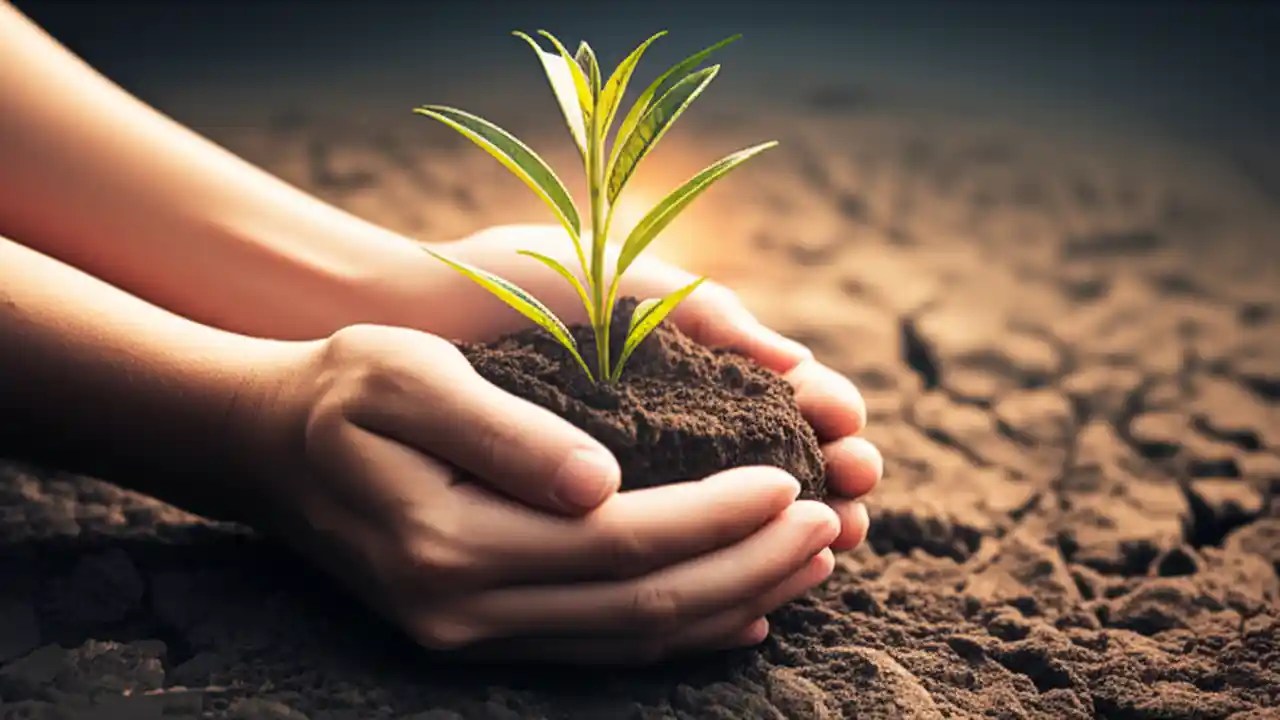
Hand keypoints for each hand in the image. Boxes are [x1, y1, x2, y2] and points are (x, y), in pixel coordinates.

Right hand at [251, 323, 839, 662]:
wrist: (265, 447)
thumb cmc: (340, 389)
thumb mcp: (409, 379)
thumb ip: (507, 434)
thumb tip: (604, 484)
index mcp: (455, 543)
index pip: (626, 543)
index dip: (719, 517)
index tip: (790, 477)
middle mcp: (467, 610)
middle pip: (645, 604)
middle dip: (750, 566)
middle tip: (827, 523)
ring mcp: (472, 633)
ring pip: (634, 636)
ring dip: (733, 601)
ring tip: (808, 560)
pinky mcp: (479, 631)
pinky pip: (602, 647)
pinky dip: (679, 631)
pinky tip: (738, 611)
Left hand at [409, 225, 881, 550]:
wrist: (406, 315)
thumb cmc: (505, 280)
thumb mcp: (610, 276)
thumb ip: (699, 310)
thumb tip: (793, 364)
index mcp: (685, 353)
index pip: (776, 390)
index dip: (822, 411)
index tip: (852, 431)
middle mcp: (671, 413)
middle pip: (772, 454)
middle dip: (825, 474)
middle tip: (861, 493)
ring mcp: (637, 462)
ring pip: (731, 508)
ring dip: (785, 523)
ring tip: (836, 534)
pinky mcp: (592, 508)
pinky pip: (668, 542)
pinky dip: (716, 558)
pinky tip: (751, 584)